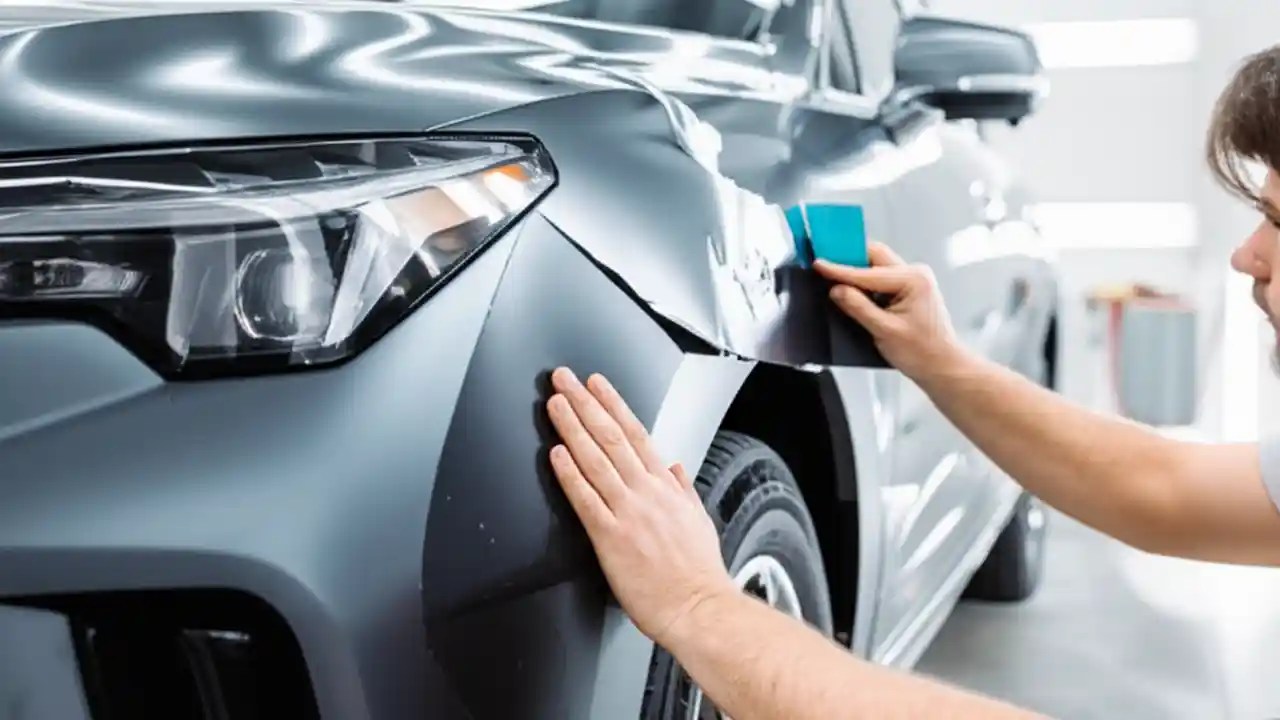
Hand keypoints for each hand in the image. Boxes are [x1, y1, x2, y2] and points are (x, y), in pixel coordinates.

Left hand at [545, 367, 736, 646]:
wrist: (699, 608)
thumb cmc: (698, 573)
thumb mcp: (698, 521)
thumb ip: (684, 490)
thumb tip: (676, 468)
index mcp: (666, 487)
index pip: (636, 433)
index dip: (613, 404)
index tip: (596, 384)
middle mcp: (646, 493)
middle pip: (611, 436)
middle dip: (585, 404)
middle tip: (564, 379)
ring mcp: (628, 512)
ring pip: (596, 459)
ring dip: (573, 428)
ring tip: (555, 404)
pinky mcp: (611, 538)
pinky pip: (586, 499)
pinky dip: (570, 474)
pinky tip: (556, 455)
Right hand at [814, 243, 965, 382]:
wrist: (941, 366)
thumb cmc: (921, 352)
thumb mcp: (885, 331)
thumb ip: (859, 308)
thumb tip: (837, 290)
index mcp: (913, 280)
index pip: (867, 273)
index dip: (840, 270)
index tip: (819, 264)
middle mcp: (915, 273)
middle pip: (874, 256)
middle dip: (850, 259)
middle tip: (826, 264)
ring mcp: (913, 280)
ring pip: (876, 266)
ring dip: (857, 272)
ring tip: (835, 278)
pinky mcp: (908, 289)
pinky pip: (881, 278)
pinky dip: (865, 282)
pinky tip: (852, 291)